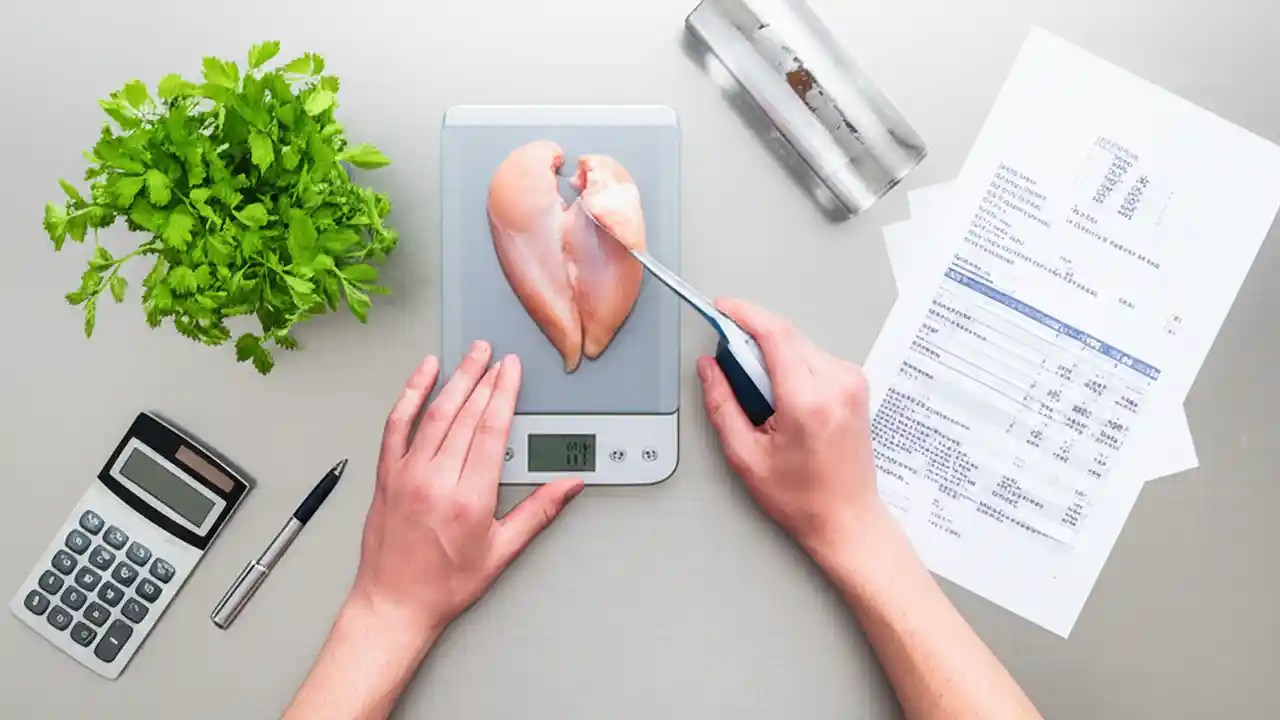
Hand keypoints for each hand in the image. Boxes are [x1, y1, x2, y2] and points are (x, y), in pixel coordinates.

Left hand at [351, 342, 583, 643]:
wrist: (394, 604)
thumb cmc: (444, 585)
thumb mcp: (501, 552)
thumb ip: (539, 512)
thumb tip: (569, 486)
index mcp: (469, 498)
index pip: (491, 430)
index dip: (504, 393)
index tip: (512, 370)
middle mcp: (436, 480)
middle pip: (466, 415)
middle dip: (485, 379)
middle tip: (497, 356)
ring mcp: (407, 474)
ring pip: (435, 414)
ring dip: (456, 379)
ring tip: (471, 355)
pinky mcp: (386, 475)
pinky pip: (396, 424)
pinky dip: (410, 395)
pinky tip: (423, 374)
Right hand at [696, 299, 880, 555]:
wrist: (848, 519)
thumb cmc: (802, 498)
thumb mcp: (746, 456)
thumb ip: (722, 404)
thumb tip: (709, 368)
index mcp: (808, 402)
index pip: (775, 335)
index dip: (744, 314)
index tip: (723, 308)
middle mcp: (837, 385)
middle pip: (786, 335)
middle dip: (752, 338)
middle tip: (730, 363)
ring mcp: (852, 383)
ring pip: (800, 343)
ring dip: (773, 353)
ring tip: (761, 395)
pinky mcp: (856, 385)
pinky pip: (815, 357)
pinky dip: (791, 364)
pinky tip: (783, 395)